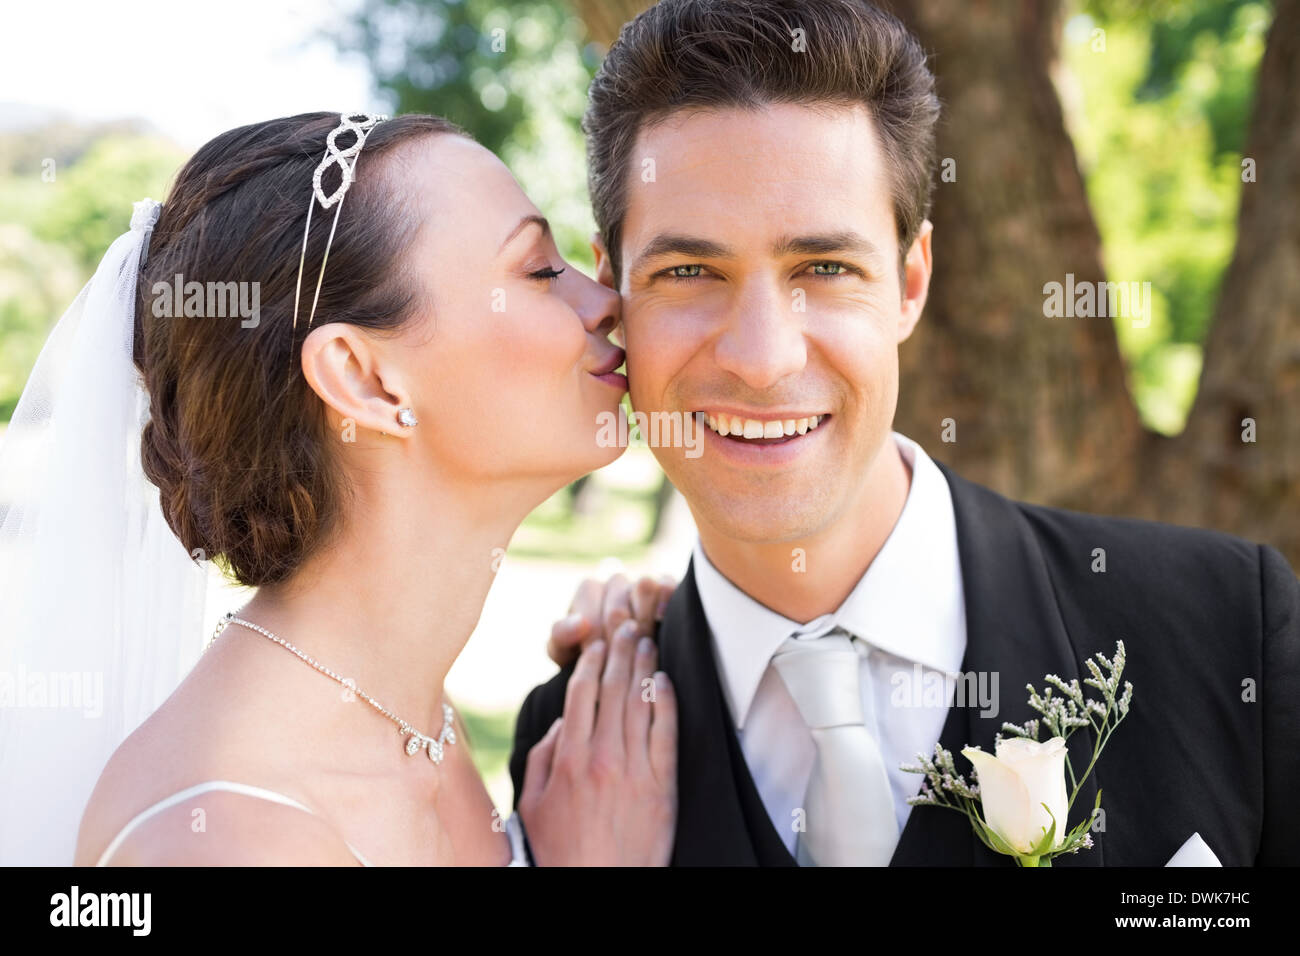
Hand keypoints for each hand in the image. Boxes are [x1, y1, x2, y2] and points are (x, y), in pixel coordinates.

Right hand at [519, 619, 676, 865]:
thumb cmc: (562, 851)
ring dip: (643, 666)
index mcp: (568, 759)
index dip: (590, 662)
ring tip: (646, 639)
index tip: (596, 641)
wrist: (600, 889)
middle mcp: (601, 758)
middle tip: (626, 625)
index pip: (581, 694)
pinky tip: (664, 681)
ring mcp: (634, 770)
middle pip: (612, 690)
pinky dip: (665, 702)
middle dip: (619, 651)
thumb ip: (543, 757)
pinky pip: (665, 733)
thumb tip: (562, 721)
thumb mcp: (533, 804)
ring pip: (639, 704)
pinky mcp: (662, 786)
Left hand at [547, 573, 676, 667]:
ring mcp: (642, 583)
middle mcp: (616, 581)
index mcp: (589, 590)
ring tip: (641, 643)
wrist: (616, 666)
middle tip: (621, 666)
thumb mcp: (565, 650)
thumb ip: (562, 636)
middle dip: (617, 644)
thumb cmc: (587, 654)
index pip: (591, 619)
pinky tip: (660, 618)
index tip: (600, 667)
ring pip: (642, 588)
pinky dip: (665, 599)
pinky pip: (667, 585)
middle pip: (617, 610)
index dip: (595, 648)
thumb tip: (581, 623)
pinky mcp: (668, 588)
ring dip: (642, 620)